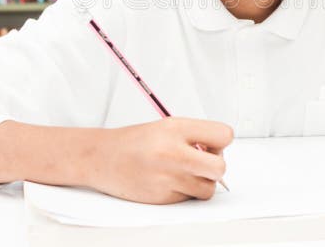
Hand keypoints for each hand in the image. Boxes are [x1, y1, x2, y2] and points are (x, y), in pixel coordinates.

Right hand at [90, 117, 233, 203]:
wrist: (101, 158)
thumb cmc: (135, 141)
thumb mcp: (166, 127)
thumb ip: (195, 136)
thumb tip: (218, 151)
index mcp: (176, 128)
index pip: (223, 135)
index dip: (221, 142)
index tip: (210, 145)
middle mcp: (173, 152)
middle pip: (220, 167)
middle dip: (216, 167)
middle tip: (202, 162)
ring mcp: (167, 178)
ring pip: (208, 188)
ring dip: (201, 182)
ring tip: (184, 173)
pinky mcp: (162, 198)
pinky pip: (189, 199)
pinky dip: (184, 192)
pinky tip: (167, 181)